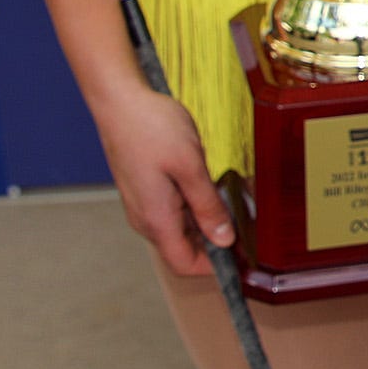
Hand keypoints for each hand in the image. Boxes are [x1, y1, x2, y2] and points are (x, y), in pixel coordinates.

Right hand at [94, 82, 233, 275]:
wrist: (119, 101)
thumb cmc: (151, 128)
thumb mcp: (190, 166)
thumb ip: (207, 206)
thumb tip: (223, 240)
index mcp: (156, 219)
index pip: (184, 265)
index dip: (214, 266)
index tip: (242, 255)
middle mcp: (146, 218)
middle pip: (185, 248)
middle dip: (216, 240)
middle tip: (248, 219)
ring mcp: (144, 204)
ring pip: (181, 227)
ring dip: (208, 218)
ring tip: (236, 198)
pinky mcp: (147, 189)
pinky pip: (174, 208)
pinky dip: (196, 203)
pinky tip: (213, 184)